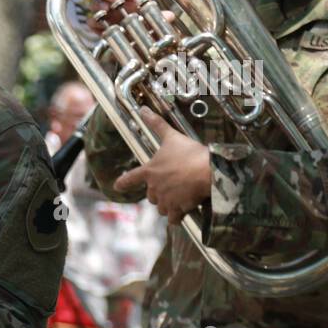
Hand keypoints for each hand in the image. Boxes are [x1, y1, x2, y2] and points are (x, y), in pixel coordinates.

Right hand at [88, 0, 174, 33]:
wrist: (135, 51)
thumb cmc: (144, 33)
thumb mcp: (154, 26)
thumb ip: (160, 19)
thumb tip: (170, 16)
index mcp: (131, 1)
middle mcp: (117, 6)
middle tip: (115, 0)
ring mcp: (106, 16)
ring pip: (97, 3)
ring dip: (99, 5)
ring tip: (104, 10)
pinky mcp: (98, 28)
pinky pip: (91, 21)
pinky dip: (93, 22)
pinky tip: (97, 25)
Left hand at [115, 106, 211, 223]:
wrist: (209, 171)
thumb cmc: (190, 153)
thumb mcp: (172, 136)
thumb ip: (156, 124)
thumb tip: (143, 109)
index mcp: (149, 171)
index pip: (129, 179)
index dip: (123, 183)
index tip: (118, 186)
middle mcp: (154, 188)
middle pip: (151, 196)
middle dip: (159, 193)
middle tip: (173, 185)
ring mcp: (165, 200)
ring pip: (161, 208)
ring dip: (168, 204)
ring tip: (180, 197)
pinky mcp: (178, 209)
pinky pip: (174, 218)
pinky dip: (178, 216)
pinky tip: (184, 211)